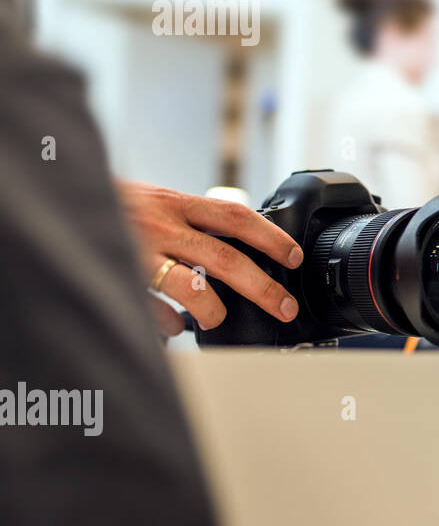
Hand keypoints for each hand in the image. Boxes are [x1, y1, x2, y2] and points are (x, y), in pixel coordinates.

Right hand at [117, 182, 302, 334]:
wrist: (58, 197)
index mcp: (177, 203)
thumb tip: (236, 246)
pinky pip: (149, 307)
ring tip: (219, 320)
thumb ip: (191, 222)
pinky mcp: (118, 273)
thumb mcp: (157, 202)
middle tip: (284, 306)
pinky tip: (174, 329)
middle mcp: (162, 225)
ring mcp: (139, 250)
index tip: (293, 257)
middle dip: (262, 286)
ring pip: (191, 285)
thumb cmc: (114, 206)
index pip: (236, 216)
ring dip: (213, 309)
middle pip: (225, 257)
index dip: (270, 236)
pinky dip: (166, 322)